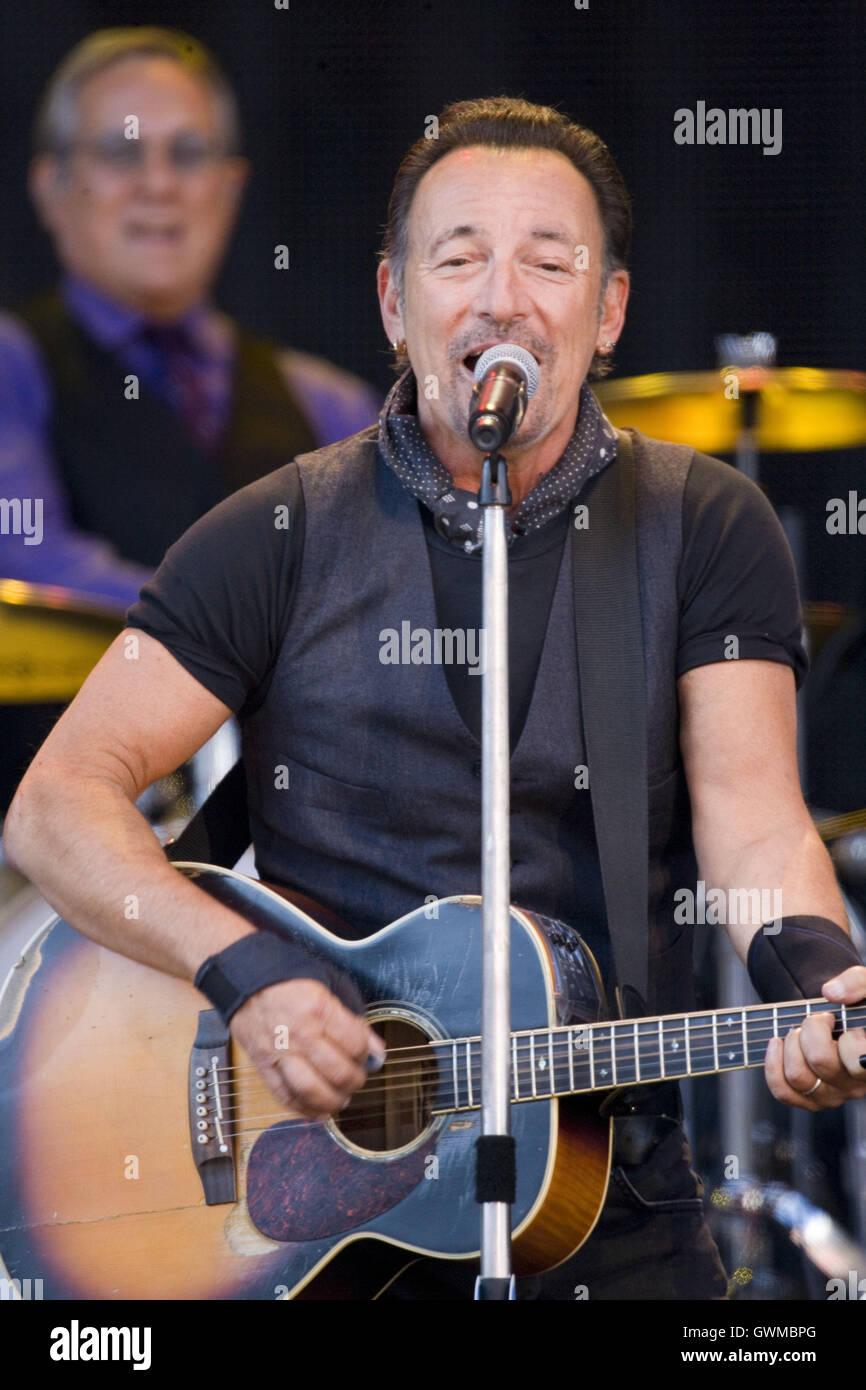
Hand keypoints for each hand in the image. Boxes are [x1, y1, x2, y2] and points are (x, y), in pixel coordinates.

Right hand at [231, 977, 384, 1120]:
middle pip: (336, 1072)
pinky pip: (284, 1096)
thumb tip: (375, 1050)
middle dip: (354, 1081)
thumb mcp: (328, 987)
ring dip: (332, 1101)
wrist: (248, 982)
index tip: (368, 1055)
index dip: (368, 1054)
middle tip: (358, 1078)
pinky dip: (304, 1109)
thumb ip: (352, 1019)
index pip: (354, 1044)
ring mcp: (279, 1053)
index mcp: (317, 1009)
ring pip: (310, 1090)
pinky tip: (319, 1111)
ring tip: (342, 1098)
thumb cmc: (290, 983)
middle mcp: (298, 1033)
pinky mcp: (263, 1066)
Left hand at [764, 965, 865, 1109]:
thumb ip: (857, 982)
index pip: (855, 1058)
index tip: (833, 1019)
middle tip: (818, 1020)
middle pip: (820, 1061)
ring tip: (800, 1032)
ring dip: (791, 1044)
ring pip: (798, 1077)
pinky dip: (773, 1065)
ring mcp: (834, 1095)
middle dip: (810, 1029)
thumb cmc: (862, 1006)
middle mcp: (857, 1085)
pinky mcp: (813, 1100)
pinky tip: (777, 1044)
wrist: (850, 1022)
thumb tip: (831, 993)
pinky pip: (783, 1093)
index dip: (840, 1035)